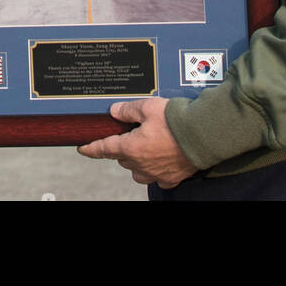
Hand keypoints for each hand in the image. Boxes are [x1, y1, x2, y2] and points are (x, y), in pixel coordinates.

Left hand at [76, 97, 197, 187]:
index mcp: (132, 147)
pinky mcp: (171, 177)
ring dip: (136, 160)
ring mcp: (157, 173)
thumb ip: (128, 110)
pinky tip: (159, 158)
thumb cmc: (175, 121)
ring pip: (137, 170)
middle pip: (122, 158)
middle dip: (121, 148)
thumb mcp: (147, 107)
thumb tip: (115, 112)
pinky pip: (156, 178)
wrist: (202, 135)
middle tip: (129, 134)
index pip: (105, 149)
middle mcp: (142, 164)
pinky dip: (154, 169)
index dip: (91, 149)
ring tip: (143, 146)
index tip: (83, 149)